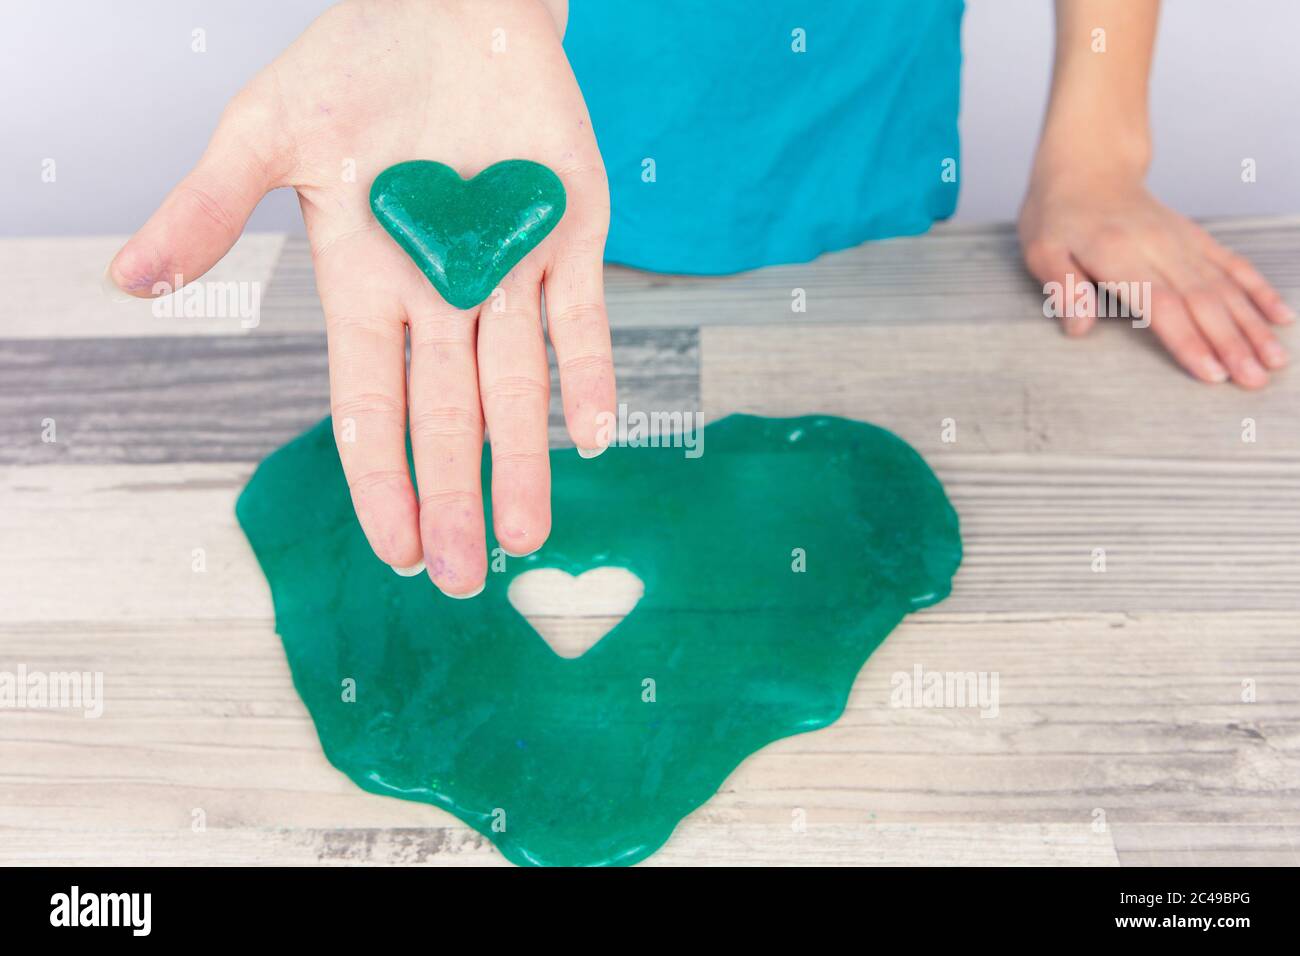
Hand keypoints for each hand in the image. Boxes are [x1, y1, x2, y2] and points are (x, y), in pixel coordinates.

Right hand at [106, 0, 614, 595]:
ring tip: (523, 538)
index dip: (382, 477)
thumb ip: (210, 207)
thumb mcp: (267, 131)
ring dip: (522, 462)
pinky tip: (592, 438)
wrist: (453, 7)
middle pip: (446, 416)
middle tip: (459, 577)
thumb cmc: (357, 66)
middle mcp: (439, 299)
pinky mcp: (569, 239)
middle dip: (453, 496)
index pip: (370, 403)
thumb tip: (128, 281)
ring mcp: (507, 273)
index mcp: (366, 286)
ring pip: (516, 388)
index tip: (395, 547)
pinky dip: (589, 375)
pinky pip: (582, 321)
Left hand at [1020, 167, 1292, 388]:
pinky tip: (1279, 317)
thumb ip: (1062, 287)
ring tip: (1274, 360)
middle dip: (1231, 344)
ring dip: (1252, 325)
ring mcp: (1181, 241)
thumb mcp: (1041, 249)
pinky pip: (1233, 265)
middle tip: (1253, 381)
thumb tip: (1079, 328)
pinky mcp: (1195, 238)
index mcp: (1118, 255)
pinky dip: (1258, 291)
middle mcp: (1158, 247)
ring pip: (1225, 287)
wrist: (1088, 165)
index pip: (1160, 304)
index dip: (1188, 340)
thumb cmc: (1058, 213)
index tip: (1211, 373)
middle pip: (1202, 301)